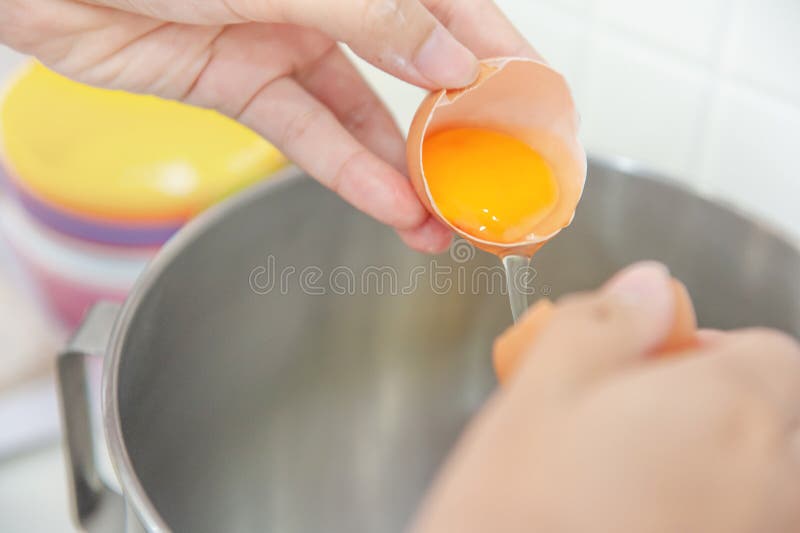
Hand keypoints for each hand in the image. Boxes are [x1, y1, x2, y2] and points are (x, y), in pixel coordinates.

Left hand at [0, 0, 538, 252]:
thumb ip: (373, 18)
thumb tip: (452, 63)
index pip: (446, 2)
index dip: (494, 51)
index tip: (532, 99)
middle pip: (408, 66)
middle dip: (452, 127)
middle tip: (489, 177)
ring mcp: (284, 39)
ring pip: (359, 114)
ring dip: (401, 170)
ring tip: (442, 220)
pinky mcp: (243, 83)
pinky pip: (306, 135)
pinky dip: (346, 173)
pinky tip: (387, 206)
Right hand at [414, 262, 799, 532]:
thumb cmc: (517, 518)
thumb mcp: (537, 395)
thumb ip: (602, 325)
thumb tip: (646, 286)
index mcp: (725, 410)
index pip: (772, 352)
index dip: (713, 347)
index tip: (657, 363)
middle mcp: (767, 479)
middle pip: (777, 414)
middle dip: (719, 403)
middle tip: (637, 416)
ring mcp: (756, 531)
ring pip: (766, 477)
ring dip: (717, 458)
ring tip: (632, 470)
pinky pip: (741, 518)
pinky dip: (710, 507)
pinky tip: (637, 513)